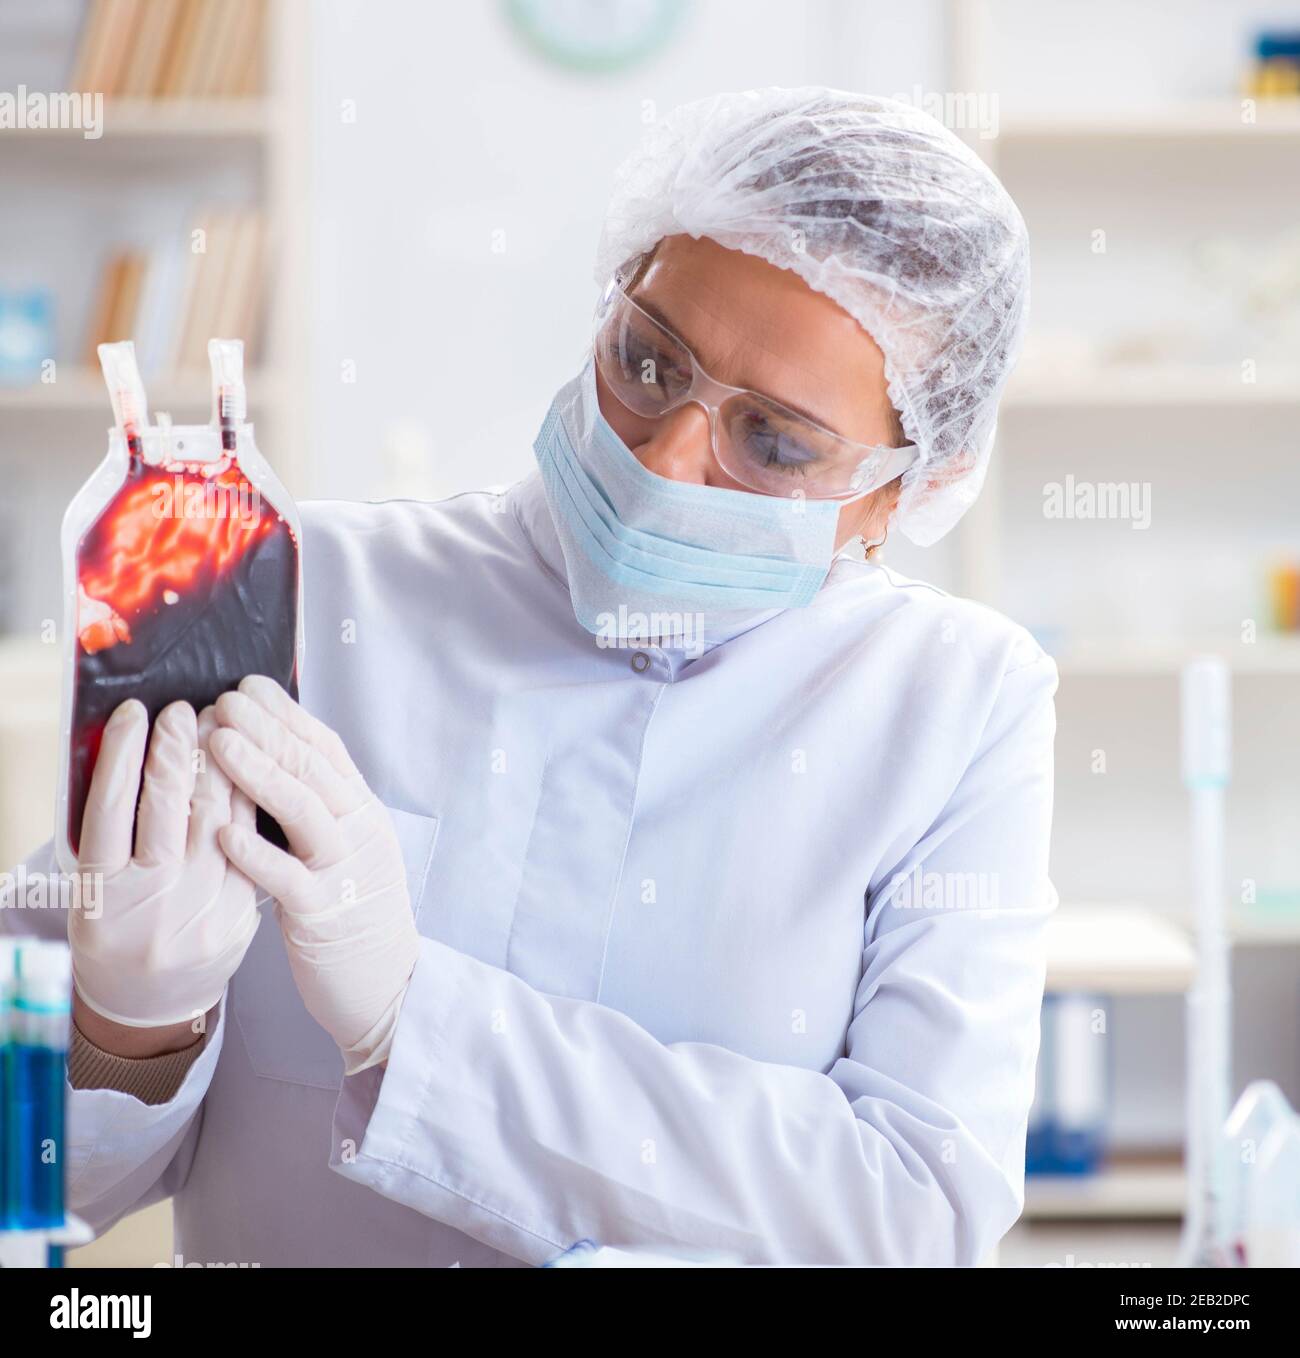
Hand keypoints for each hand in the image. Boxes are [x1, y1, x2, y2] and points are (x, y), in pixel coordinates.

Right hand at [70, 699, 260, 1032]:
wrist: (149, 1007)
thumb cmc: (116, 932)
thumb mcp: (93, 890)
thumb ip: (111, 833)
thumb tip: (133, 753)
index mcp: (100, 895)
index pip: (107, 810)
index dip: (122, 756)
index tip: (134, 713)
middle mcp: (150, 903)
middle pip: (166, 810)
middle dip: (178, 750)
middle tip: (186, 708)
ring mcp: (199, 911)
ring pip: (216, 821)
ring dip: (222, 766)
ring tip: (221, 725)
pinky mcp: (238, 915)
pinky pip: (249, 846)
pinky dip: (248, 803)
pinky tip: (251, 769)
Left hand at [210, 676, 419, 1074]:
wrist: (389, 986)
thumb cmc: (354, 914)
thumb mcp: (346, 849)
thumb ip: (318, 808)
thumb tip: (272, 758)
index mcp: (362, 812)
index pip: (325, 749)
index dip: (287, 714)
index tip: (249, 686)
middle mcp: (360, 831)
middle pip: (313, 768)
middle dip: (266, 729)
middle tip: (224, 700)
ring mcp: (346, 870)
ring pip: (304, 809)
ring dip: (259, 772)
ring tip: (218, 742)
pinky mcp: (327, 913)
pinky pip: (288, 877)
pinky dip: (255, 852)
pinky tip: (222, 830)